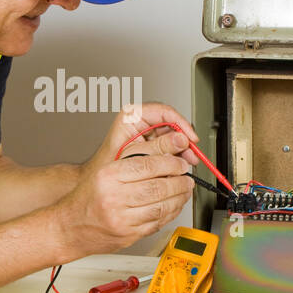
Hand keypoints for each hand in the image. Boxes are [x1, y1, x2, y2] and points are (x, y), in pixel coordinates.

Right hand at [52, 149, 194, 258]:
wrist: (71, 227)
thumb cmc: (89, 197)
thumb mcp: (106, 170)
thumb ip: (135, 161)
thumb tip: (169, 154)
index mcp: (108, 176)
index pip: (148, 165)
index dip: (171, 164)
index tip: (180, 163)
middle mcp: (113, 197)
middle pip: (158, 187)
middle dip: (179, 181)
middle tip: (186, 177)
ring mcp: (122, 219)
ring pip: (162, 206)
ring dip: (179, 198)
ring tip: (184, 190)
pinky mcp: (129, 235)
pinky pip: (158, 222)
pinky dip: (171, 213)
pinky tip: (174, 206)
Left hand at [80, 101, 200, 184]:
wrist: (100, 180)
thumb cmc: (108, 165)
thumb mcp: (136, 154)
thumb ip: (159, 147)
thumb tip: (181, 140)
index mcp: (132, 115)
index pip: (164, 112)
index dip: (182, 124)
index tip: (191, 138)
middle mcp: (140, 121)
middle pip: (171, 125)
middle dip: (184, 140)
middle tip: (192, 155)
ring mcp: (146, 132)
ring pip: (172, 137)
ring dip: (182, 150)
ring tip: (187, 163)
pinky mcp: (150, 144)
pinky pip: (169, 147)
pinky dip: (176, 156)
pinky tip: (180, 166)